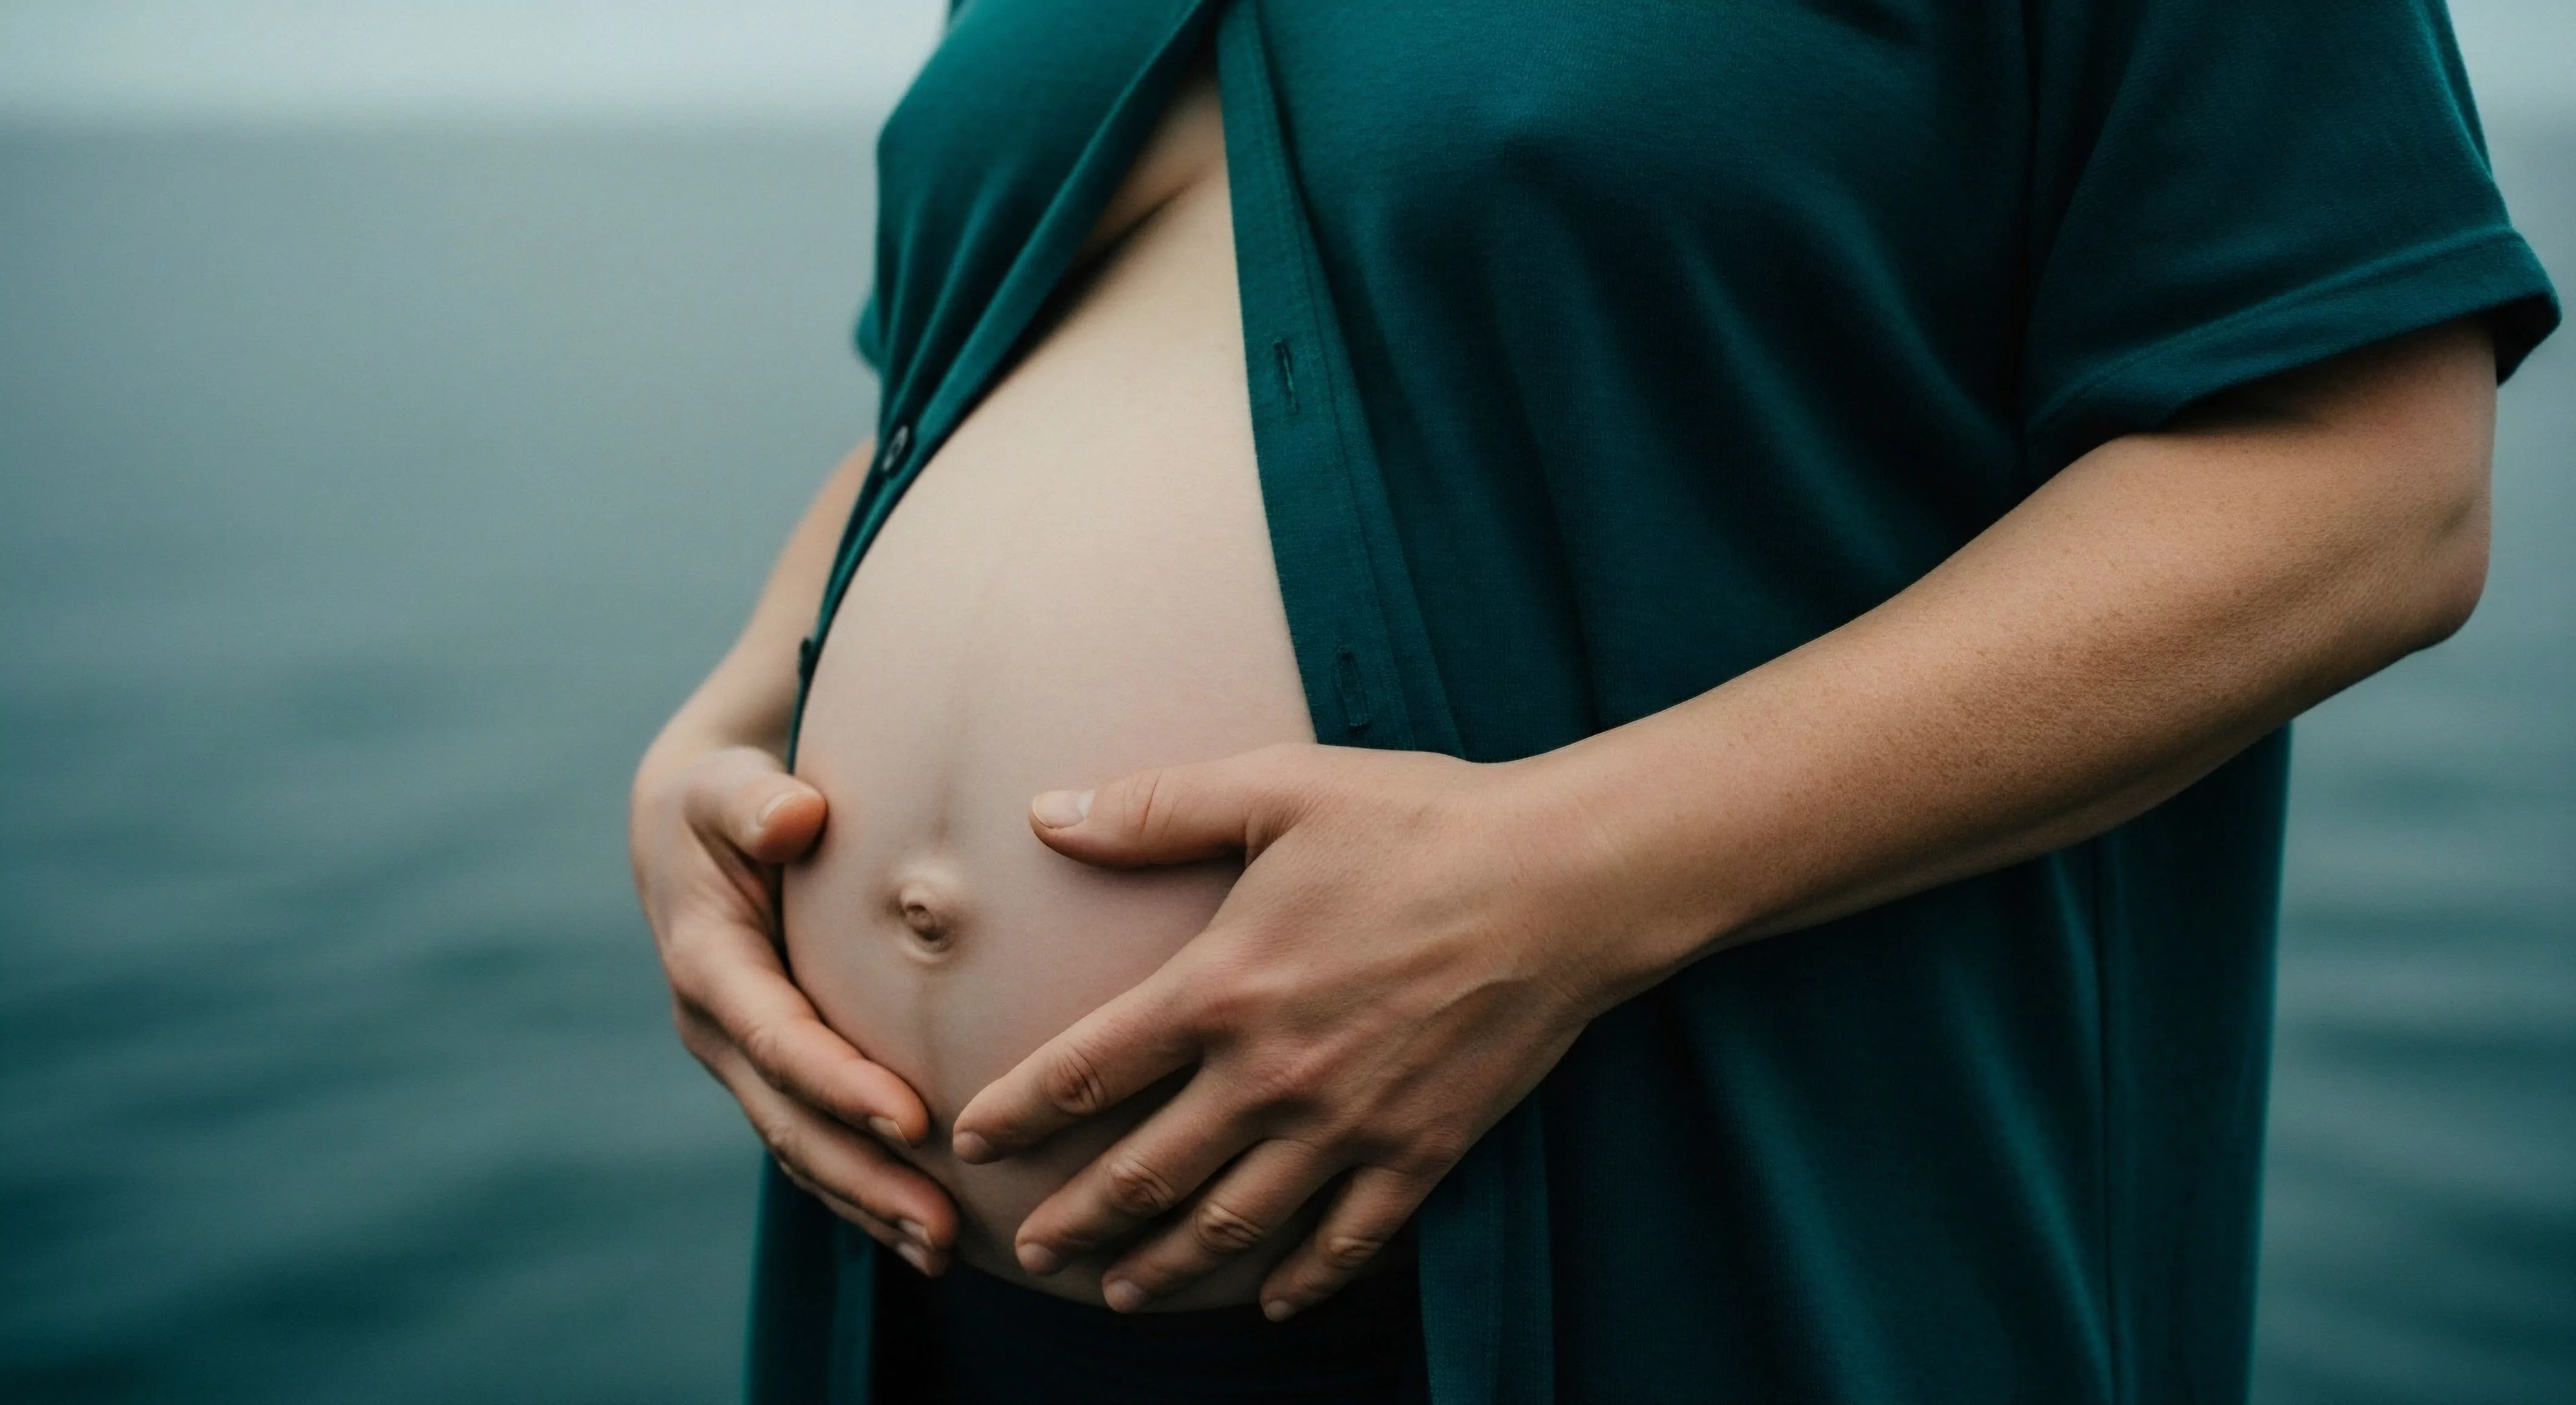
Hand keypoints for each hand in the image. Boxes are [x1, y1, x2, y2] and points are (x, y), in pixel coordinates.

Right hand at [630, 742, 959, 1273]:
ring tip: (943, 1250)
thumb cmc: (725, 801)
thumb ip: (753, 804)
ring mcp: (744, 1064)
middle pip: (793, 1121)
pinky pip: (818, 1147)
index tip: (914, 1119)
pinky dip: (865, 1193)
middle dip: (864, 1177)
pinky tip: (926, 1236)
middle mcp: (720, 1030)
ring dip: (870, 1205)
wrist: (693, 835)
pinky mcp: (775, 1077)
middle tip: (941, 1223)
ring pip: (804, 1151)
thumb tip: (794, 816)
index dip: (840, 1084)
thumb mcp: (726, 789)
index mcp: (709, 966)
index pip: (780, 1039)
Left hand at [951, 743, 1630, 1318]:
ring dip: (1166, 1267)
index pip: (1086, 1070)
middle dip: (1076, 1220)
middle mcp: (1271, 1076)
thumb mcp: (1276, 787)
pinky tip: (1274, 1299)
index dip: (1019, 1112)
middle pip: (1145, 1173)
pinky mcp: (1421, 1151)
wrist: (1561, 879)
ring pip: (1234, 1226)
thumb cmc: (1419, 820)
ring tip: (1121, 1291)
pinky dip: (1304, 1280)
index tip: (973, 1141)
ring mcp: (1347, 1125)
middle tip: (1028, 1250)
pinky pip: (1348, 1241)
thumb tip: (1042, 812)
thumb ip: (1153, 809)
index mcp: (1222, 988)